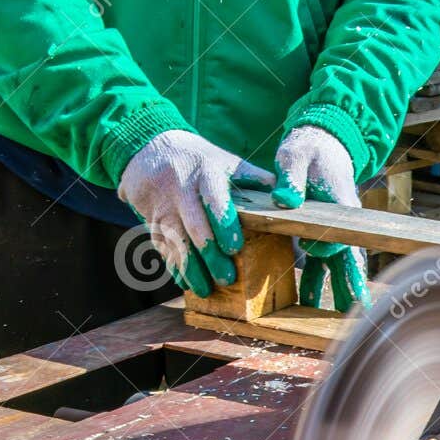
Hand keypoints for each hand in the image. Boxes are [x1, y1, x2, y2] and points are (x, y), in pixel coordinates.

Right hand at [117, 130, 272, 296]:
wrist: (154, 148)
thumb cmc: (203, 161)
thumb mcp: (228, 161)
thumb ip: (255, 180)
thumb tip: (288, 199)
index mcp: (207, 173)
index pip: (215, 200)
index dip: (223, 224)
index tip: (234, 248)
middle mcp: (181, 189)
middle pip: (194, 226)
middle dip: (210, 255)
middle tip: (227, 278)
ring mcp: (163, 204)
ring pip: (175, 240)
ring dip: (190, 268)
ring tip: (206, 290)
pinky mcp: (151, 218)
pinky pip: (160, 245)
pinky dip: (173, 266)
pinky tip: (186, 283)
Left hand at [271, 126, 369, 310]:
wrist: (322, 142)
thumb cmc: (308, 148)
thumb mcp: (295, 158)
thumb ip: (290, 179)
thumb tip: (284, 199)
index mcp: (338, 205)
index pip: (335, 236)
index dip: (325, 248)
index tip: (313, 253)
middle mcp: (341, 221)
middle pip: (349, 257)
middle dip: (354, 284)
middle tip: (362, 310)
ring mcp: (333, 228)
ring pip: (337, 263)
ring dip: (336, 287)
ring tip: (337, 314)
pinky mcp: (321, 230)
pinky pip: (322, 260)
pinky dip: (318, 278)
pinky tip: (308, 298)